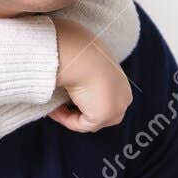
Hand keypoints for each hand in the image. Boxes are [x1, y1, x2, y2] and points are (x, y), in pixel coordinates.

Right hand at [49, 18, 131, 132]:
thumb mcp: (86, 64)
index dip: (83, 103)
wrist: (81, 54)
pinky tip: (54, 107)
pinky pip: (80, 125)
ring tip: (54, 105)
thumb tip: (68, 82)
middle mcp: (124, 97)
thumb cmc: (81, 53)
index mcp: (122, 83)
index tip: (64, 98)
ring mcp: (116, 109)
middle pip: (100, 115)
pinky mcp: (102, 116)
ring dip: (70, 116)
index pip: (104, 100)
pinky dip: (65, 118)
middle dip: (79, 113)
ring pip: (90, 122)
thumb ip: (83, 76)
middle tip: (58, 105)